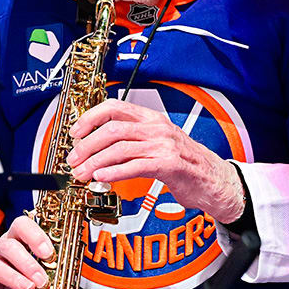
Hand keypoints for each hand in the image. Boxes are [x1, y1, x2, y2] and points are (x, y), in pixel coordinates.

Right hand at [0, 216, 52, 288]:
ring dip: (14, 278)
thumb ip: (50, 288)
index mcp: (14, 241)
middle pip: (9, 245)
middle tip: (42, 280)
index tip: (49, 254)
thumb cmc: (7, 279)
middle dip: (28, 263)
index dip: (36, 236)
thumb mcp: (28, 279)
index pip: (22, 226)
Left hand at [67, 99, 245, 222]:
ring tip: (82, 173)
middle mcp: (157, 128)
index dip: (90, 118)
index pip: (114, 107)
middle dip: (87, 145)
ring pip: (119, 148)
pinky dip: (113, 172)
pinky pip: (134, 166)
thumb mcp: (158, 144)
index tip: (75, 132)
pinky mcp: (169, 165)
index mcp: (152, 118)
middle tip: (73, 159)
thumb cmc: (186, 165)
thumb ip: (133, 142)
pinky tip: (101, 178)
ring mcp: (164, 145)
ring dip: (95, 162)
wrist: (215, 180)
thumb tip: (99, 150)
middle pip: (111, 129)